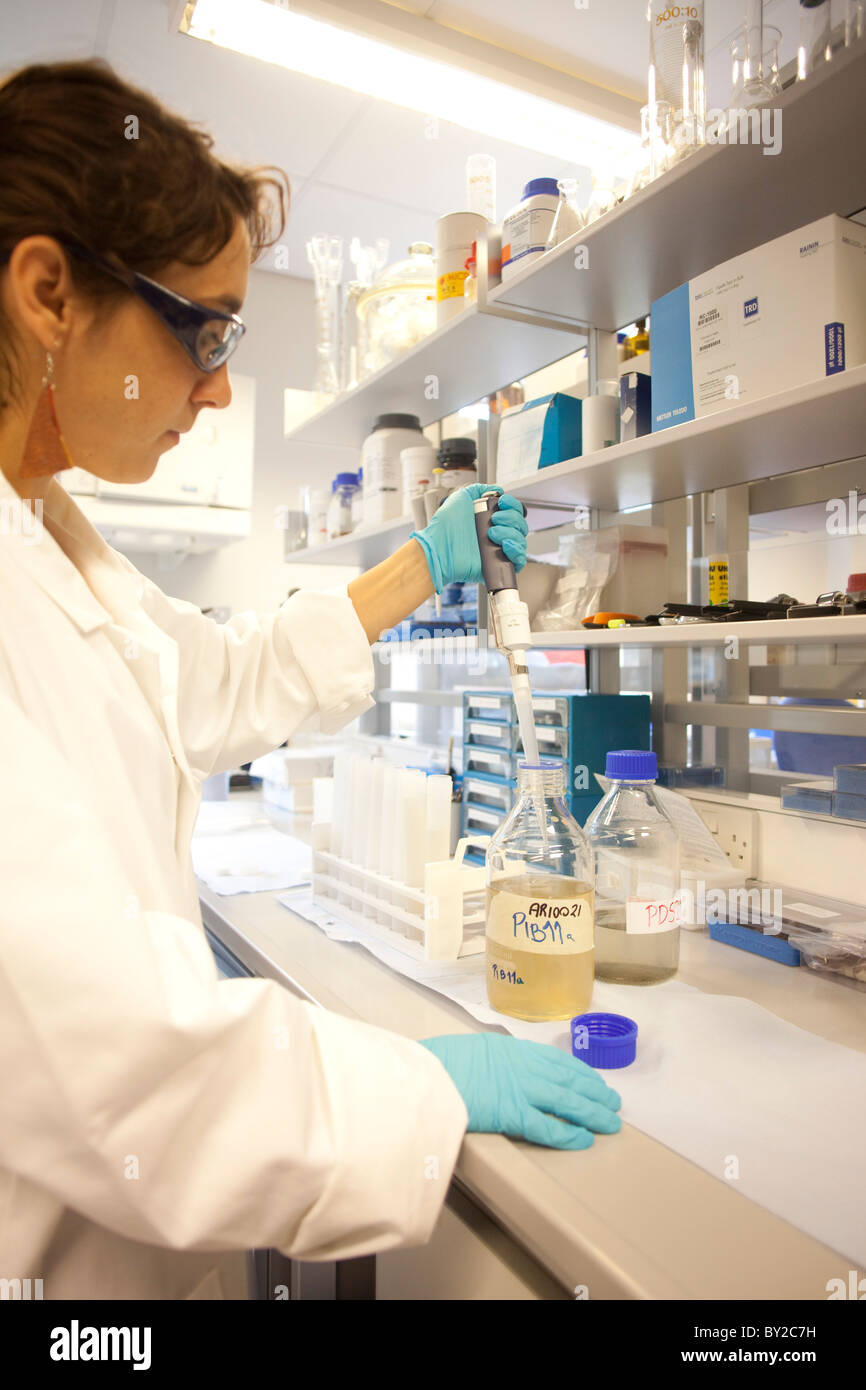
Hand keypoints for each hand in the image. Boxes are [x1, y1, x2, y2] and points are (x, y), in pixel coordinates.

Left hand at [411, 483, 528, 593]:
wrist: (438, 548)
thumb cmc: (444, 527)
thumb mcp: (461, 498)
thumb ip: (478, 489)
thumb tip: (497, 489)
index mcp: (490, 520)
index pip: (514, 512)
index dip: (513, 505)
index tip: (503, 502)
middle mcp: (496, 535)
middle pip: (520, 526)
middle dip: (511, 518)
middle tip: (494, 519)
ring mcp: (497, 550)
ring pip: (520, 541)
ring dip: (510, 533)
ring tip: (492, 533)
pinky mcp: (497, 566)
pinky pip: (519, 561)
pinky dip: (516, 551)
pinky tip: (504, 545)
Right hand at [419, 1033, 621, 1149]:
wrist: (427, 1073)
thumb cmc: (441, 1062)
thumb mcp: (475, 1049)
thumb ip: (496, 1059)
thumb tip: (503, 1069)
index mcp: (514, 1048)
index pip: (558, 1061)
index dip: (581, 1073)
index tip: (596, 1082)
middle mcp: (524, 1066)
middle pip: (570, 1081)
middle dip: (595, 1093)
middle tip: (614, 1104)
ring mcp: (521, 1090)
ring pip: (567, 1102)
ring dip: (592, 1113)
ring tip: (611, 1123)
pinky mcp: (512, 1114)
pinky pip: (547, 1127)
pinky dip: (568, 1134)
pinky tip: (584, 1140)